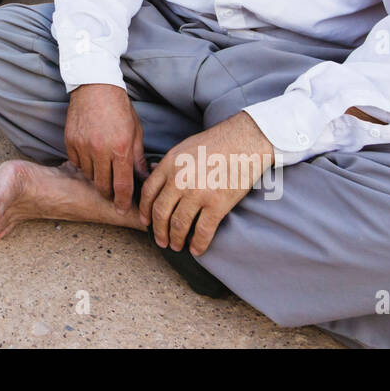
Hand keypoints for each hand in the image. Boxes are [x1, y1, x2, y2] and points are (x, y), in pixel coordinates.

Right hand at [64, 84, 146, 212]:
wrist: (95, 86)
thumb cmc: (119, 107)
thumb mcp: (135, 131)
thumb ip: (137, 157)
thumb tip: (144, 177)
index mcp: (121, 148)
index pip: (122, 186)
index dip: (123, 201)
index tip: (123, 209)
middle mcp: (101, 150)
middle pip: (103, 186)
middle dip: (109, 193)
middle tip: (114, 193)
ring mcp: (83, 146)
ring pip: (89, 176)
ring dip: (97, 177)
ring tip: (104, 169)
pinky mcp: (70, 141)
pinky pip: (77, 163)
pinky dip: (84, 165)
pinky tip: (92, 157)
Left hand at [139, 111, 274, 255]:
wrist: (245, 141)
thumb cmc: (216, 142)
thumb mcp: (184, 148)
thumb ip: (168, 164)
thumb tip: (152, 173)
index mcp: (169, 164)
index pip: (148, 192)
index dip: (145, 211)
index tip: (146, 221)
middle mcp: (180, 180)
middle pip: (161, 212)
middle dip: (158, 230)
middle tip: (160, 240)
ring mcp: (198, 193)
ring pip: (179, 225)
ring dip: (175, 240)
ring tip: (176, 246)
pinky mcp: (217, 204)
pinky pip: (203, 231)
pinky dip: (198, 244)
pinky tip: (196, 249)